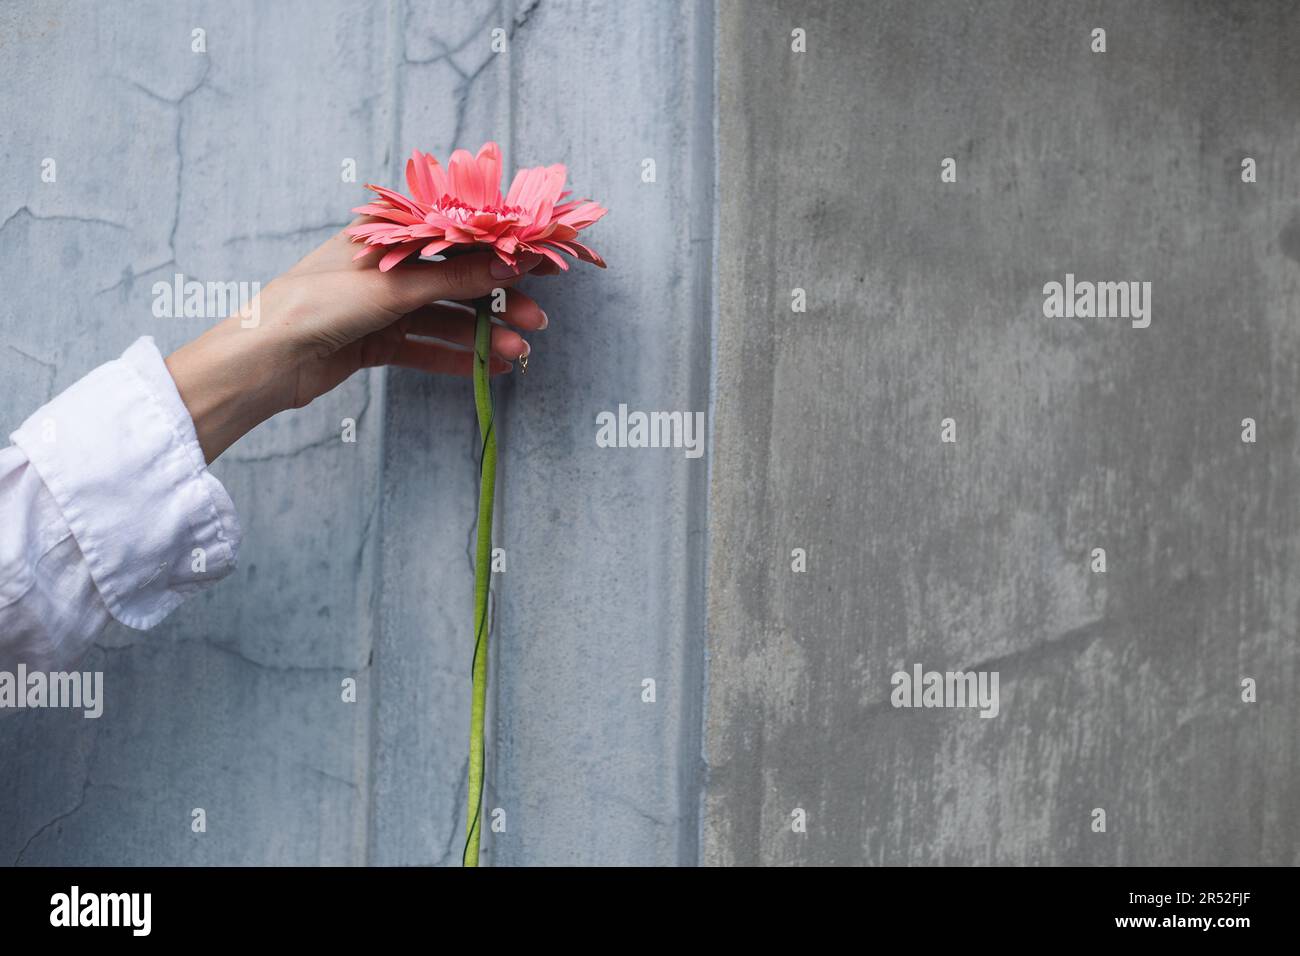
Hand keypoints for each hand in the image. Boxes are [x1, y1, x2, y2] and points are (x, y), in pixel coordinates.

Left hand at [165, 221, 548, 461]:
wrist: (265, 359)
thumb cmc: (319, 304)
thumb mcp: (395, 287)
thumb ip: (457, 278)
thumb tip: (511, 263)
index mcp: (386, 234)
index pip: (456, 237)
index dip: (500, 251)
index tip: (540, 263)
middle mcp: (386, 265)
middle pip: (456, 281)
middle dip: (498, 301)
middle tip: (537, 320)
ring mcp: (381, 305)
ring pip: (445, 318)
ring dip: (484, 335)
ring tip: (519, 353)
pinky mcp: (375, 341)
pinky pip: (425, 347)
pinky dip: (457, 357)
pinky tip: (489, 368)